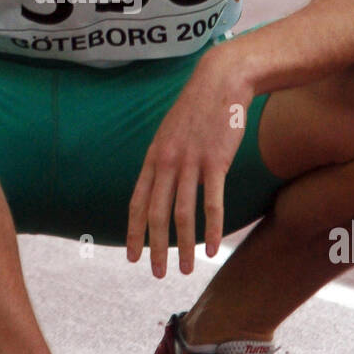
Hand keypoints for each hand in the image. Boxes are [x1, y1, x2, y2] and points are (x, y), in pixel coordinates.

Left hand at [126, 44, 250, 276]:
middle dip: (155, 248)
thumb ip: (164, 158)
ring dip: (183, 246)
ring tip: (184, 269)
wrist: (221, 80)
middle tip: (157, 273)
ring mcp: (190, 162)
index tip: (132, 256)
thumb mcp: (171, 132)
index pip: (137, 202)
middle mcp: (167, 162)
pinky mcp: (216, 161)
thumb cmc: (199, 108)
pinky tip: (210, 250)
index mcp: (153, 157)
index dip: (133, 232)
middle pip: (156, 214)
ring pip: (182, 214)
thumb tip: (160, 183)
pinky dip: (211, 229)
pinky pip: (212, 202)